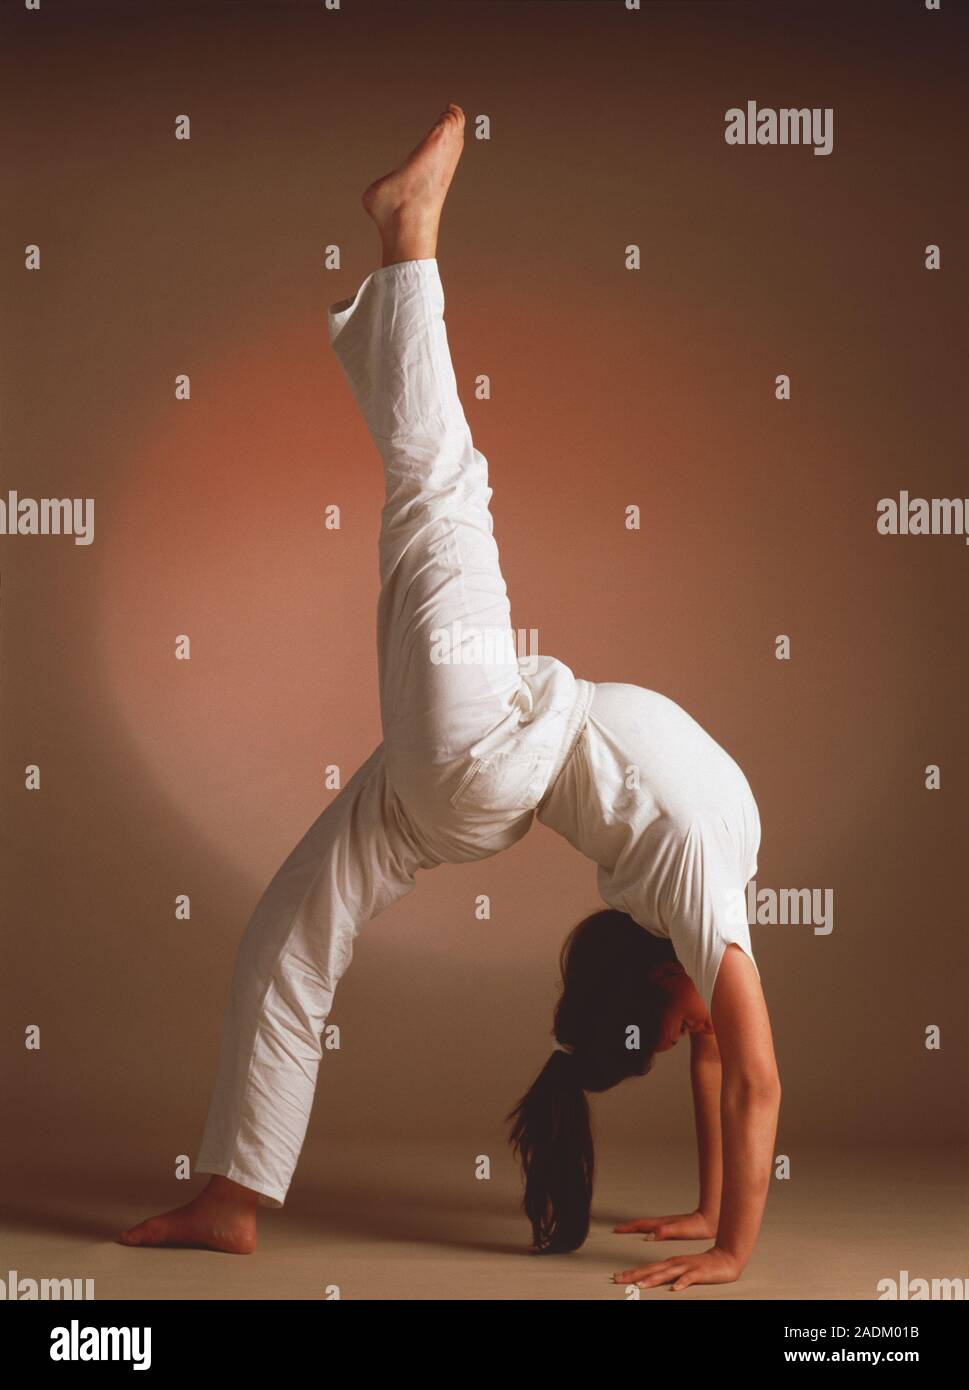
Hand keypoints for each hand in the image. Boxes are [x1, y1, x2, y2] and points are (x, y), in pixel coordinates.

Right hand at [614, 1210, 716, 1240]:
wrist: (709, 1220)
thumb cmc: (697, 1227)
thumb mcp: (680, 1230)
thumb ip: (664, 1231)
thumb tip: (649, 1236)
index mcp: (662, 1224)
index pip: (641, 1224)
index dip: (629, 1227)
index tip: (617, 1229)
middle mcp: (663, 1222)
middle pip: (642, 1223)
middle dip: (629, 1226)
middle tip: (618, 1229)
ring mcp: (667, 1224)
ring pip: (647, 1225)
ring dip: (637, 1227)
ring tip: (629, 1230)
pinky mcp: (673, 1227)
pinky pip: (654, 1228)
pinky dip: (647, 1229)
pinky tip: (650, 1233)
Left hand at [614, 1245, 741, 1291]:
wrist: (726, 1257)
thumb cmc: (703, 1266)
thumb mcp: (682, 1268)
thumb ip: (669, 1273)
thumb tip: (652, 1279)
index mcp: (671, 1263)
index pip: (648, 1268)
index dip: (633, 1273)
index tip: (618, 1277)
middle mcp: (676, 1263)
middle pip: (652, 1269)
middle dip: (635, 1275)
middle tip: (619, 1279)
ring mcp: (687, 1267)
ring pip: (668, 1273)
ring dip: (654, 1279)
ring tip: (641, 1286)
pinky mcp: (699, 1272)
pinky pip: (689, 1278)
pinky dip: (682, 1283)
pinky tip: (675, 1289)